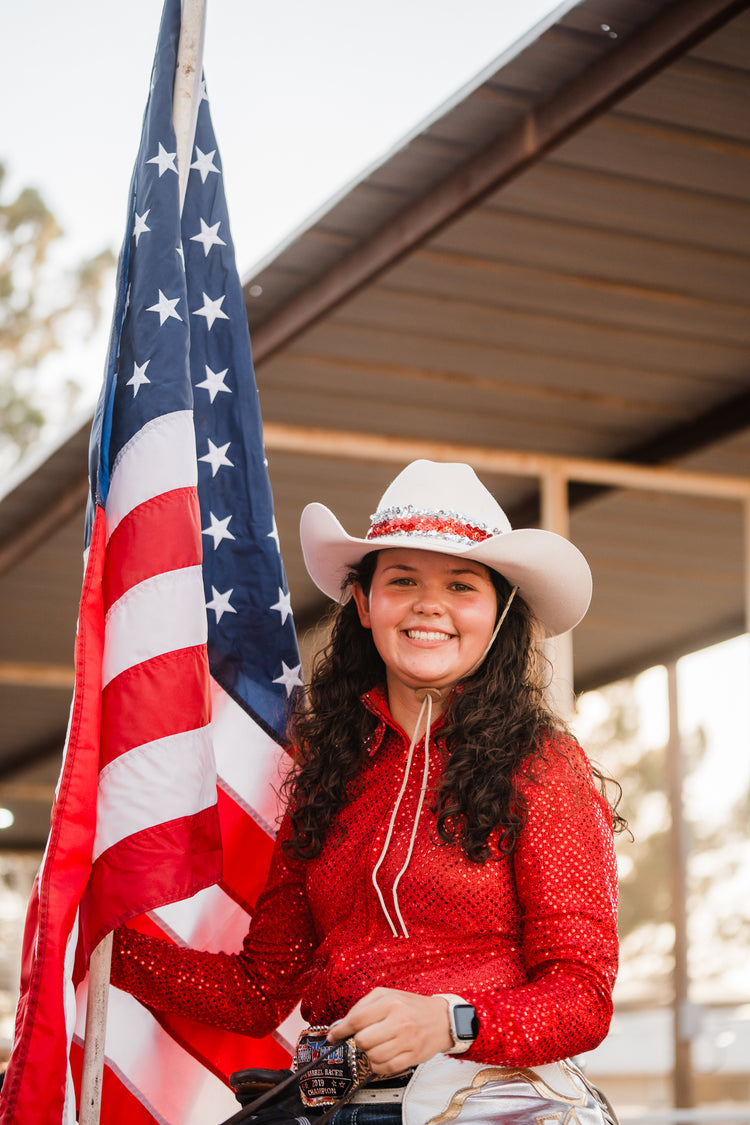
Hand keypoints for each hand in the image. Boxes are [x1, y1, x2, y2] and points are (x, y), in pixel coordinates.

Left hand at [328, 987, 451, 1075]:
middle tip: (363, 1038)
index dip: (341, 1030)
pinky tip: (382, 1056)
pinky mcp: (412, 1057)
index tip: (334, 1036)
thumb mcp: (388, 995)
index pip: (357, 1019)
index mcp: (391, 1002)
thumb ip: (364, 1007)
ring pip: (373, 1056)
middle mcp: (399, 1021)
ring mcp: (407, 1041)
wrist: (443, 1019)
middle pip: (363, 1040)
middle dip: (358, 1042)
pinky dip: (378, 1066)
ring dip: (368, 1054)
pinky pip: (385, 1068)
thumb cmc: (411, 1006)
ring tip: (376, 1046)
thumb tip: (340, 1026)